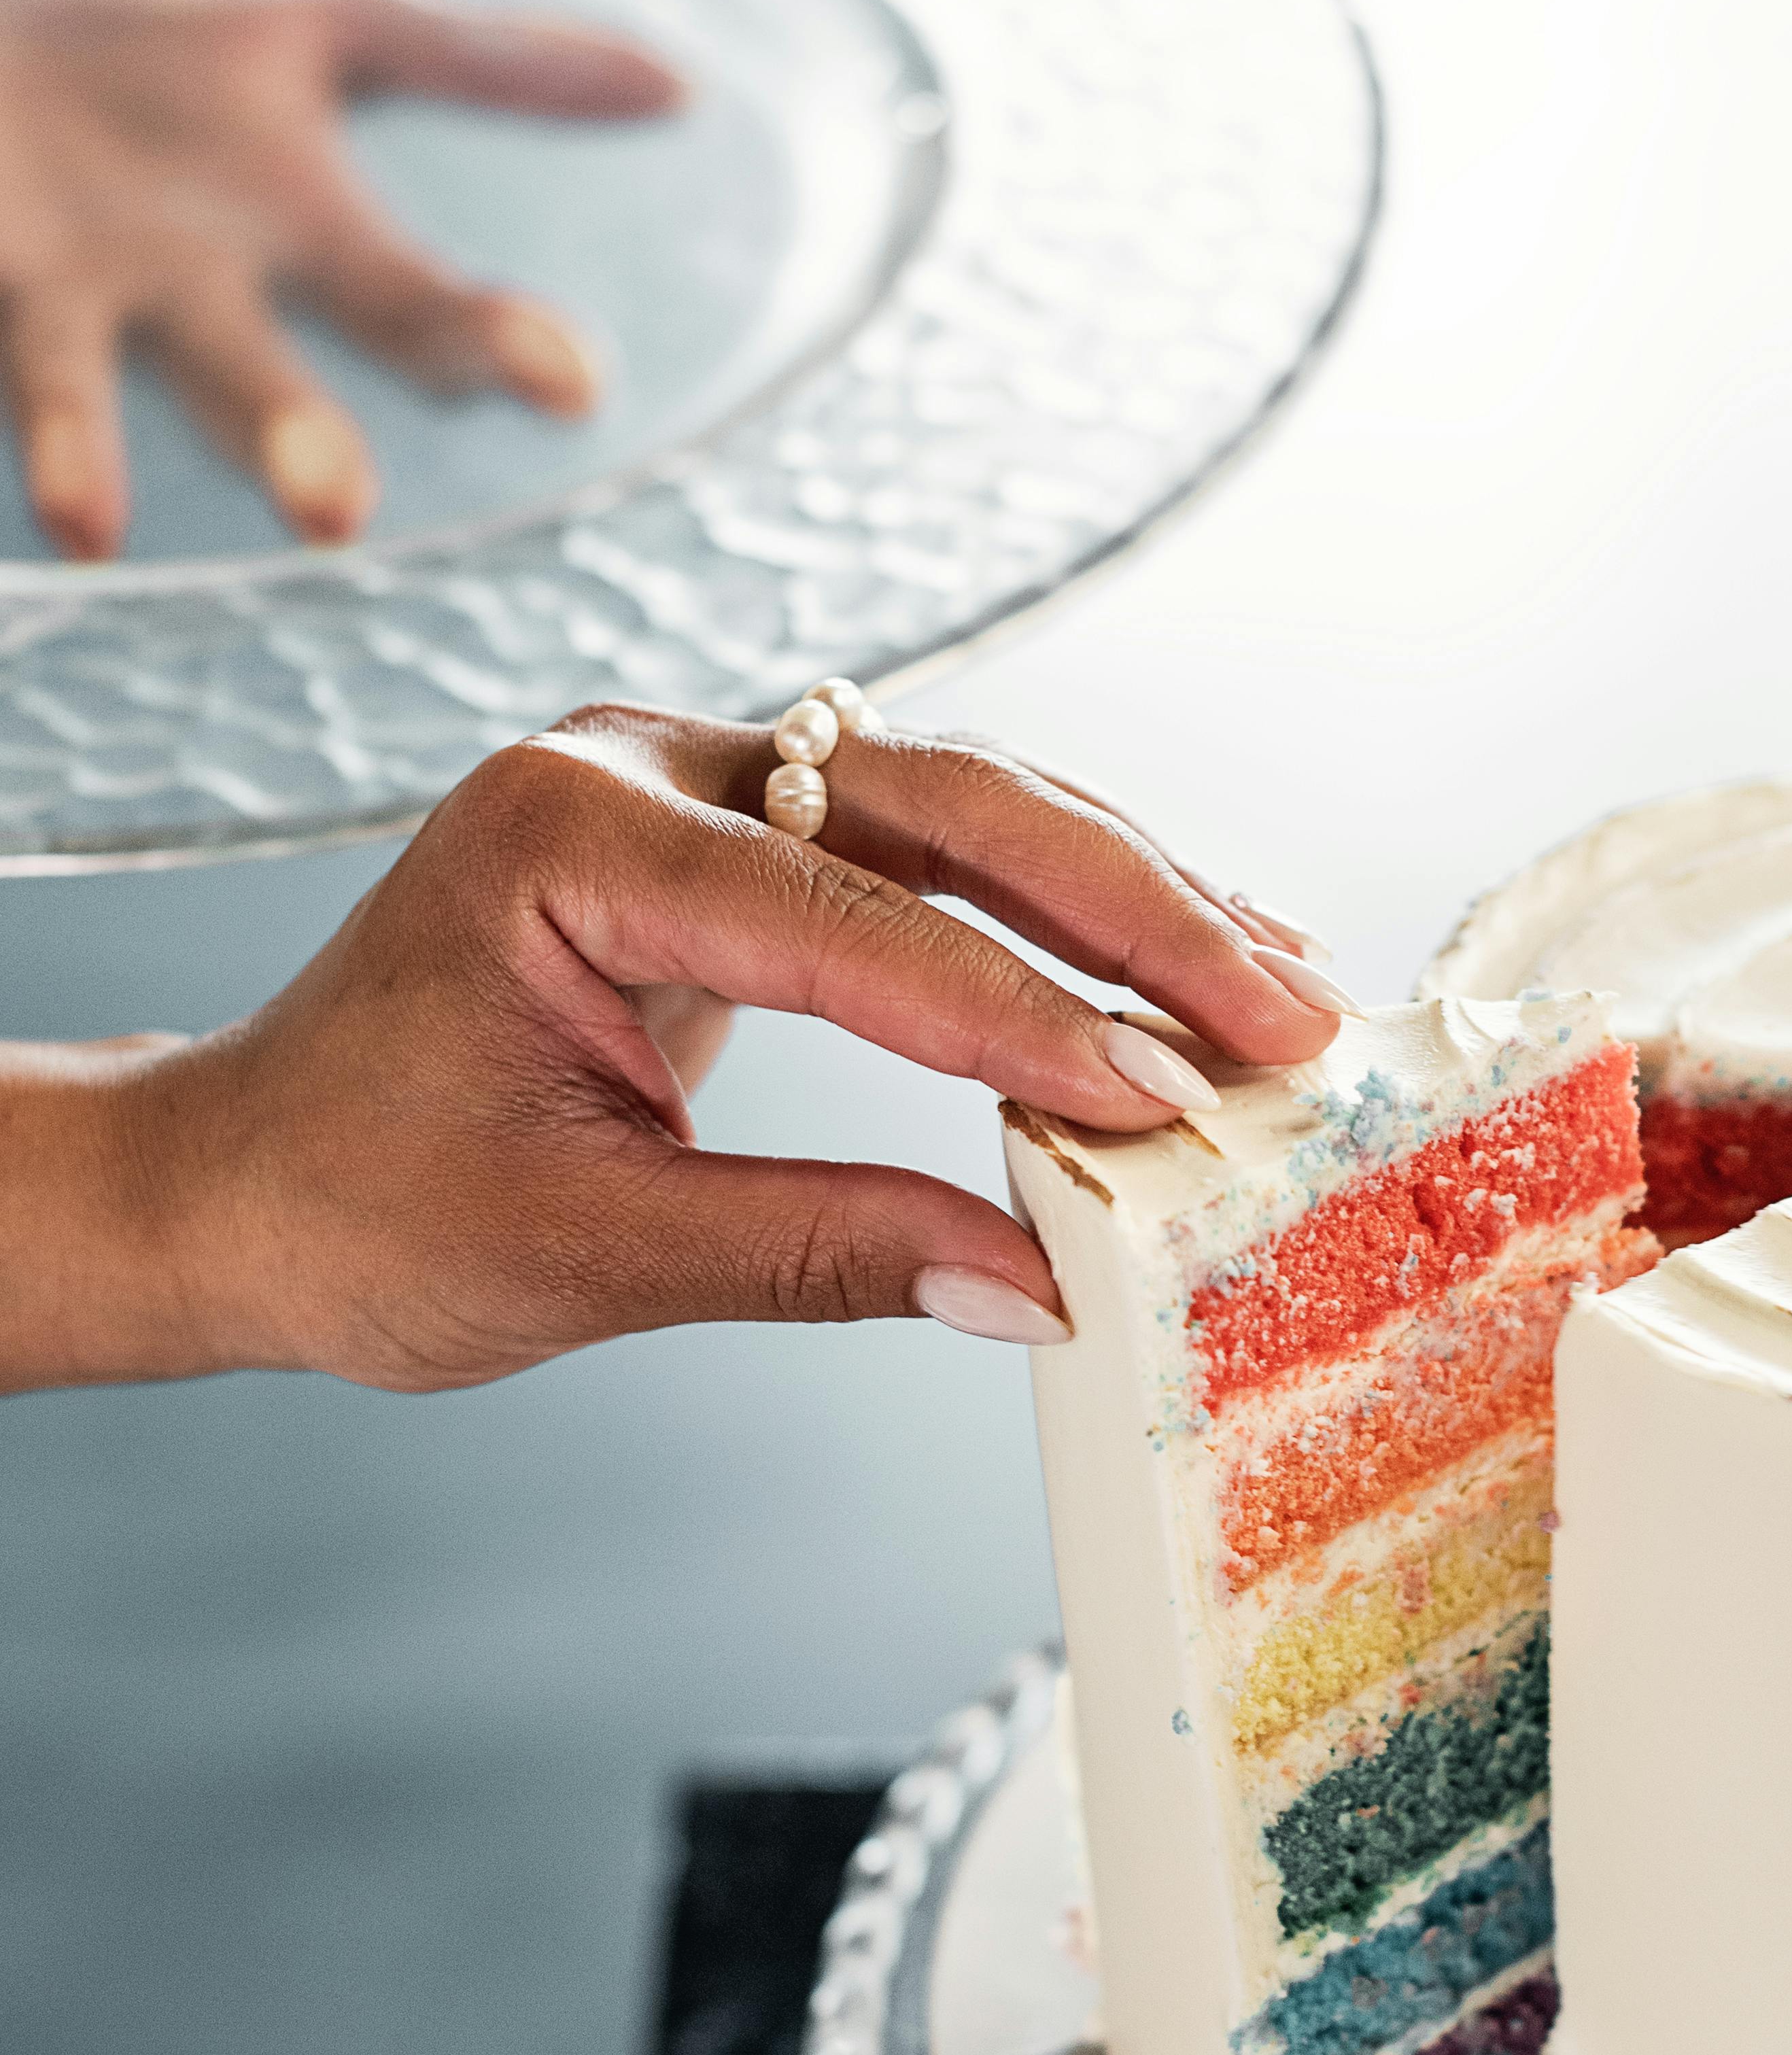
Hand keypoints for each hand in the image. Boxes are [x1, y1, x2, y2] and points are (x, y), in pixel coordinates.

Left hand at [0, 0, 682, 559]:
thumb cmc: (169, 46)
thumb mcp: (337, 21)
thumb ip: (498, 62)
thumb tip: (684, 83)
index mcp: (295, 229)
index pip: (414, 302)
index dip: (491, 338)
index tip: (575, 380)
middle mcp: (183, 286)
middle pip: (254, 381)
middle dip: (297, 445)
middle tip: (338, 513)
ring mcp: (53, 283)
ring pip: (69, 378)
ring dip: (79, 447)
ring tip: (91, 527)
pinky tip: (15, 479)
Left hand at [0, 702, 1352, 1394]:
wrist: (243, 1179)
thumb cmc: (363, 1210)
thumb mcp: (588, 1251)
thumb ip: (817, 1250)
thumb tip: (1033, 1288)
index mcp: (568, 832)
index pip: (855, 920)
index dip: (1027, 1020)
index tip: (1168, 1103)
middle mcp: (640, 766)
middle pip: (944, 799)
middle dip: (1131, 909)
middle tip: (1284, 1012)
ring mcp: (689, 784)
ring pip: (958, 803)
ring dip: (1123, 893)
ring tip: (1279, 978)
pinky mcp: (731, 834)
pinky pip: (923, 849)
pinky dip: (1051, 908)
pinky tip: (1166, 956)